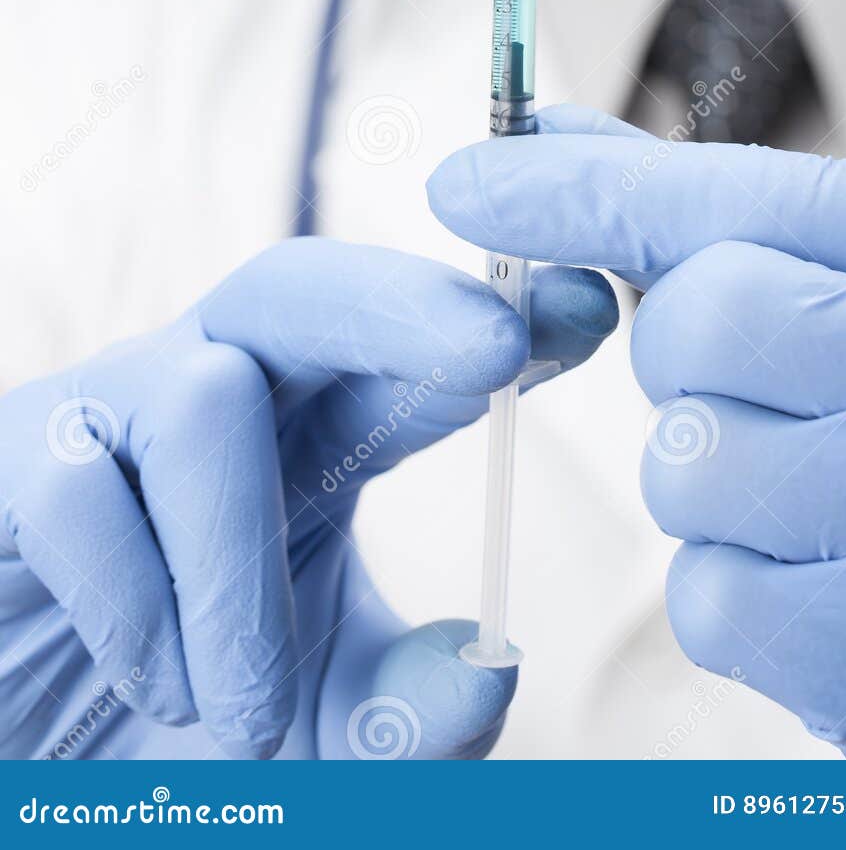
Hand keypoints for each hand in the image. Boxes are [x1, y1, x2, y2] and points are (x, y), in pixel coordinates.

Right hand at [0, 236, 615, 759]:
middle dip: (403, 299)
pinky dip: (136, 610)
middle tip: (493, 344)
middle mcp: (222, 391)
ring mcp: (114, 414)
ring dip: (241, 574)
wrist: (32, 752)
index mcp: (317, 430)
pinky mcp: (17, 460)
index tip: (594, 309)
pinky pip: (82, 490)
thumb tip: (493, 664)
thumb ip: (406, 710)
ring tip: (251, 712)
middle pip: (303, 287)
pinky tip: (155, 685)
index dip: (505, 322)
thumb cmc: (187, 708)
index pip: (416, 353)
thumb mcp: (322, 731)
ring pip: (205, 399)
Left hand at [429, 105, 845, 759]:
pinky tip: (838, 578)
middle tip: (794, 384)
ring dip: (720, 486)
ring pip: (688, 478)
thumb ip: (717, 207)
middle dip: (696, 361)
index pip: (733, 203)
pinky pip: (719, 611)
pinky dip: (746, 596)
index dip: (585, 188)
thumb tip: (540, 140)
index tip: (471, 176)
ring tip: (831, 489)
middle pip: (689, 339)